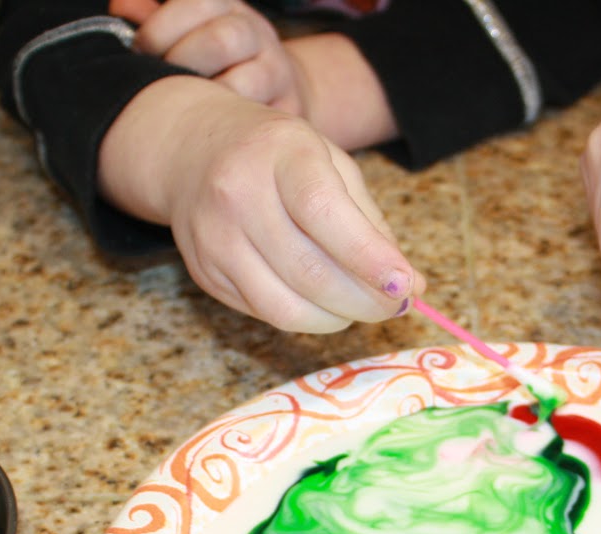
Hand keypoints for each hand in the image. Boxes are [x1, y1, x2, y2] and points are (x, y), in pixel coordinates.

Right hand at [98, 76, 421, 331]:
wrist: (190, 147)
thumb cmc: (276, 155)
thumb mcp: (329, 161)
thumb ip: (370, 221)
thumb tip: (410, 286)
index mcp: (280, 153)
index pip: (323, 212)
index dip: (367, 257)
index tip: (405, 285)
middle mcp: (238, 193)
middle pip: (308, 271)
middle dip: (364, 302)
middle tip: (394, 306)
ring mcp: (215, 237)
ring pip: (285, 308)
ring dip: (336, 319)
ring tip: (360, 307)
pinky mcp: (205, 273)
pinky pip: (264, 314)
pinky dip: (305, 317)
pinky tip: (322, 302)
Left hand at [108, 0, 304, 114]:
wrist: (278, 89)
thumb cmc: (213, 61)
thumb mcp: (185, 28)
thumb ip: (153, 15)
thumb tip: (122, 7)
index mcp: (228, 8)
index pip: (199, 2)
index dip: (161, 26)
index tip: (141, 49)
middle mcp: (256, 34)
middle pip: (223, 40)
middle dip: (182, 63)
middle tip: (161, 82)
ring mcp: (276, 72)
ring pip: (243, 84)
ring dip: (204, 101)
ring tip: (182, 110)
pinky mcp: (287, 111)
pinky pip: (256, 123)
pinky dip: (224, 130)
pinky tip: (203, 133)